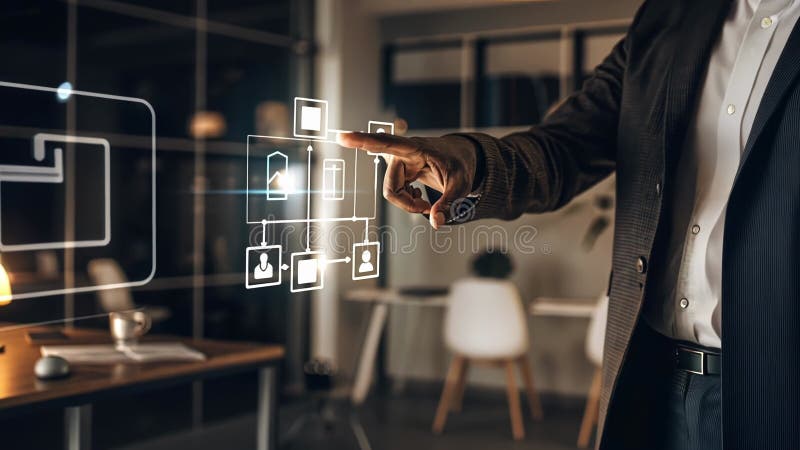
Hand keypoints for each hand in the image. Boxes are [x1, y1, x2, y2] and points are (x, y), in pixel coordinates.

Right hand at [337, 132, 477, 228]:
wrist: (462, 158)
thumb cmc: (461, 165)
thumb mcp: (461, 185)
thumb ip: (448, 203)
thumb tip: (435, 222)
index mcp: (415, 148)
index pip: (387, 143)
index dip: (363, 141)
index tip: (342, 137)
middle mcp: (403, 154)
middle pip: (391, 187)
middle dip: (406, 204)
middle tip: (428, 209)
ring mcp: (400, 164)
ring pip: (392, 193)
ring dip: (408, 203)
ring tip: (426, 201)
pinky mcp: (400, 172)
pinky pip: (395, 193)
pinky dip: (407, 200)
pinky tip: (419, 196)